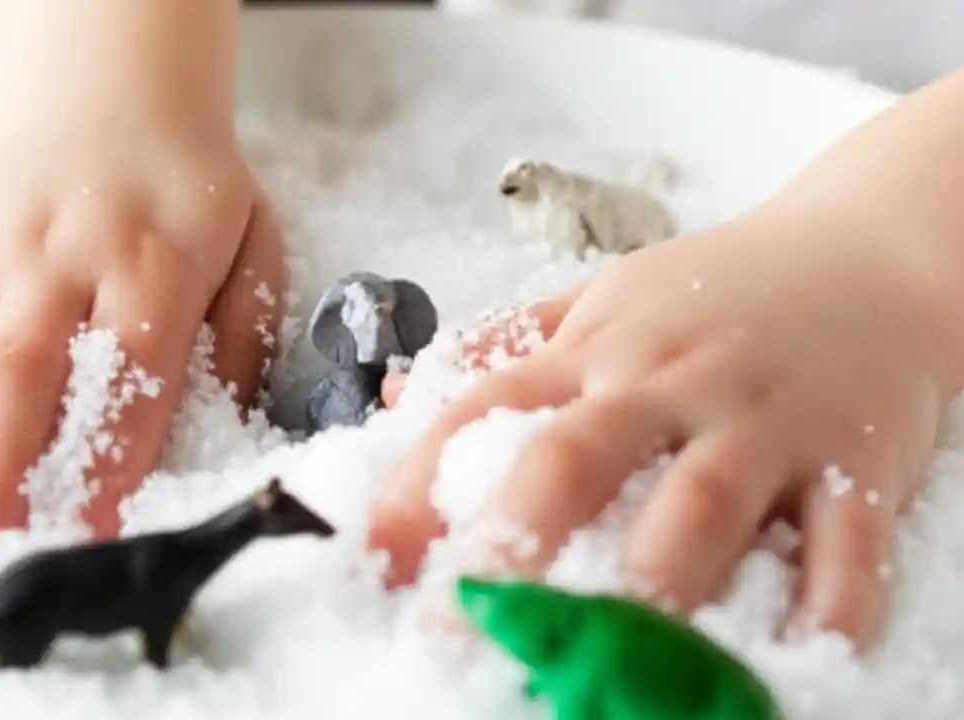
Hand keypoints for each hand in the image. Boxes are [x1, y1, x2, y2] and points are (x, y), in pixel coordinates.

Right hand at [0, 128, 282, 542]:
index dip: (105, 461)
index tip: (86, 537)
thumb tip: (224, 420)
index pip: (126, 377)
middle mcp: (57, 262)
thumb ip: (243, 335)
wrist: (120, 98)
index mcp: (149, 268)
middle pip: (14, 369)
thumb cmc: (191, 192)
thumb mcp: (255, 248)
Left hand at [368, 209, 946, 649]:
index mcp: (595, 349)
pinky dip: (828, 599)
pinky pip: (846, 534)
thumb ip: (503, 345)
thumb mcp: (601, 299)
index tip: (372, 555)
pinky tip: (797, 655)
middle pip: (577, 456)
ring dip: (653, 578)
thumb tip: (394, 393)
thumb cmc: (715, 291)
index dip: (419, 480)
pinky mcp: (854, 454)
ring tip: (608, 661)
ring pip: (701, 500)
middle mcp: (668, 380)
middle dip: (512, 541)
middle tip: (461, 627)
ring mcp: (762, 417)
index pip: (486, 406)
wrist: (865, 252)